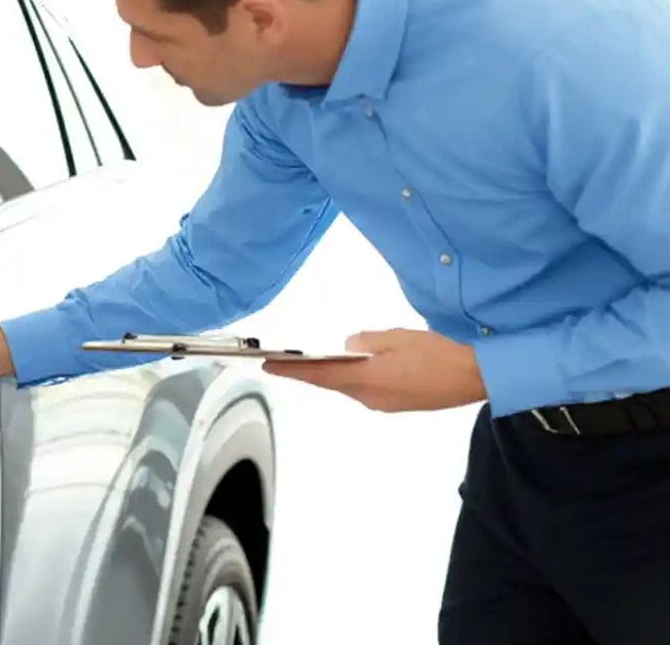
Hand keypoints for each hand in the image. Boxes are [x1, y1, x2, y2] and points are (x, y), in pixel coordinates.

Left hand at [260, 328, 487, 412]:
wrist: (475, 378)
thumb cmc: (436, 353)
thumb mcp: (396, 338)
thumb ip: (366, 342)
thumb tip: (348, 348)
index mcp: (365, 380)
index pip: (318, 375)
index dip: (291, 370)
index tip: (268, 366)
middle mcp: (369, 398)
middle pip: (333, 383)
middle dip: (312, 371)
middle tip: (288, 361)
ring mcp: (384, 405)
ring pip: (352, 386)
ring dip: (337, 375)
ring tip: (322, 361)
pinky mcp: (398, 405)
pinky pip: (369, 389)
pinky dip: (359, 378)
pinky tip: (361, 366)